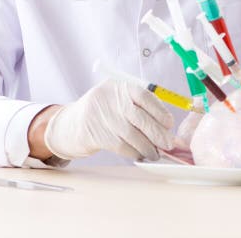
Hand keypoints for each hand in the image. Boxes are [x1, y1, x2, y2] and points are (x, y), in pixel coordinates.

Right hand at [44, 78, 174, 160]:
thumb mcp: (116, 98)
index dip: (160, 111)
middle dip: (157, 133)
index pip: (144, 96)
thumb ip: (138, 105)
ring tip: (155, 153)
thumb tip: (165, 124)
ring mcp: (103, 118)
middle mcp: (110, 100)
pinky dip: (135, 152)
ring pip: (133, 135)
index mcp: (118, 87)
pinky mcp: (98, 136)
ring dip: (148, 147)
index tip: (169, 123)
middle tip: (168, 143)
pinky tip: (141, 154)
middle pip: (140, 118)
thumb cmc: (103, 111)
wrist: (71, 124)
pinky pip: (123, 146)